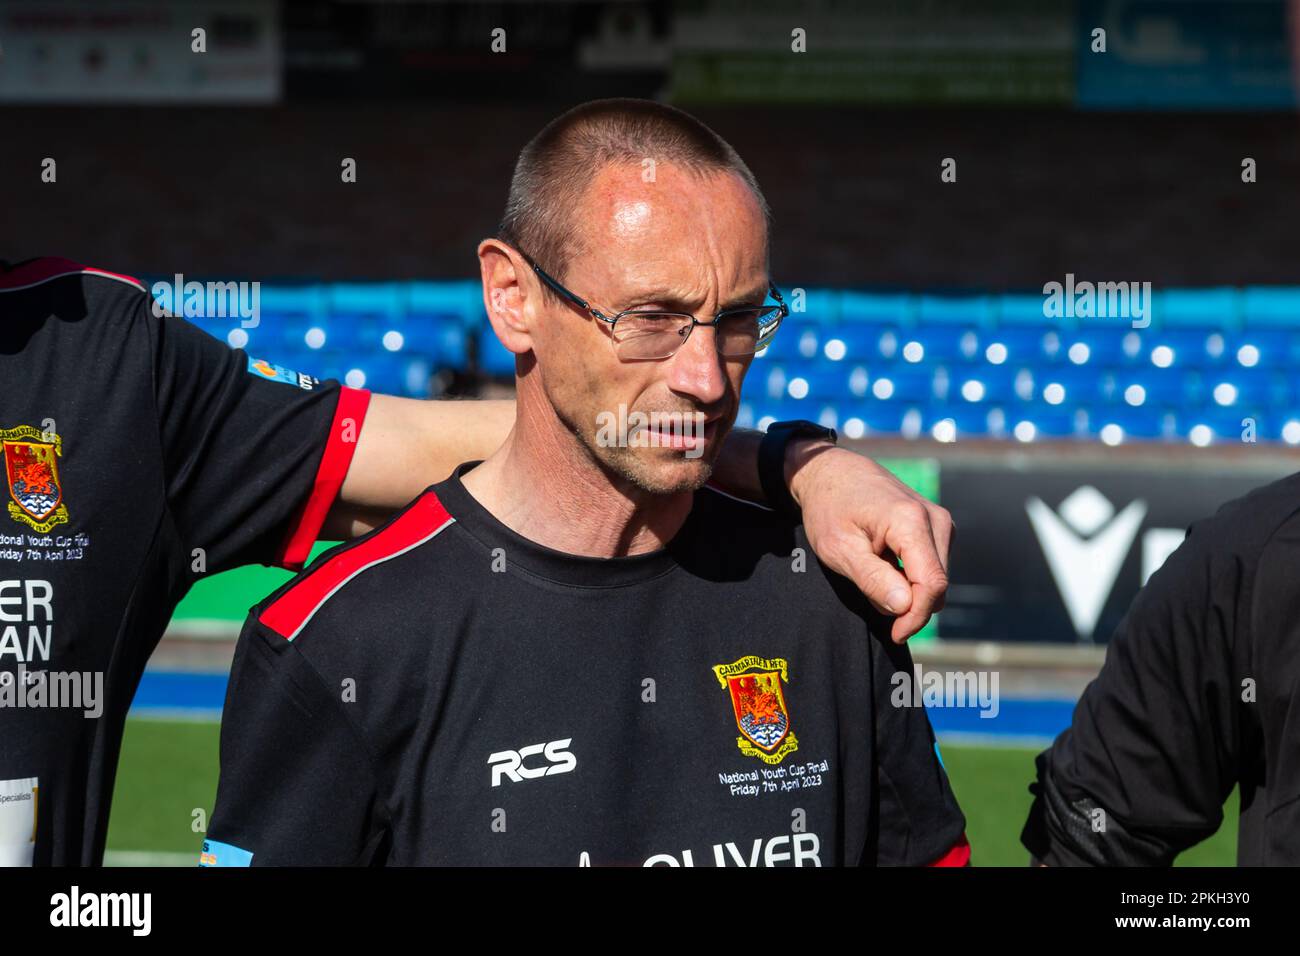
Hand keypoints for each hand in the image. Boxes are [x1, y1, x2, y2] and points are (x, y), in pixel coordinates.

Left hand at [788, 442, 951, 641]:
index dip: (916, 617)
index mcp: (911, 521)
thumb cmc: (829, 508)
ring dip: (907, 588)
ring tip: (871, 568)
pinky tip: (882, 560)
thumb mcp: (839, 549)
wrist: (831, 471)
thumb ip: (873, 579)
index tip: (895, 633)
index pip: (932, 584)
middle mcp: (935, 518)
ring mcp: (939, 520)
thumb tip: (905, 606)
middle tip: (867, 591)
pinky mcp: (936, 525)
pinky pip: (932, 564)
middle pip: (938, 584)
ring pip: (936, 577)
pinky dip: (909, 574)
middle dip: (908, 603)